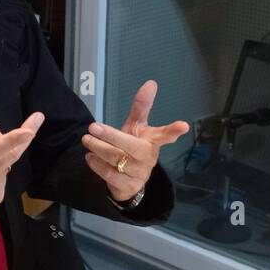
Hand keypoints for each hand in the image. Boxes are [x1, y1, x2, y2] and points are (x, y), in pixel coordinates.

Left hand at [81, 80, 188, 202]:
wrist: (128, 180)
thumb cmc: (133, 147)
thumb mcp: (136, 127)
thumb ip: (141, 107)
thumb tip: (151, 83)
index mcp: (153, 141)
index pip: (166, 135)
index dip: (174, 131)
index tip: (183, 126)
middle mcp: (148, 157)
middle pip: (131, 146)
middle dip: (111, 135)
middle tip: (93, 126)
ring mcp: (138, 173)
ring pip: (116, 159)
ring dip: (98, 148)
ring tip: (86, 139)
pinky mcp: (127, 186)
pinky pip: (110, 174)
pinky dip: (97, 164)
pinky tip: (90, 156)